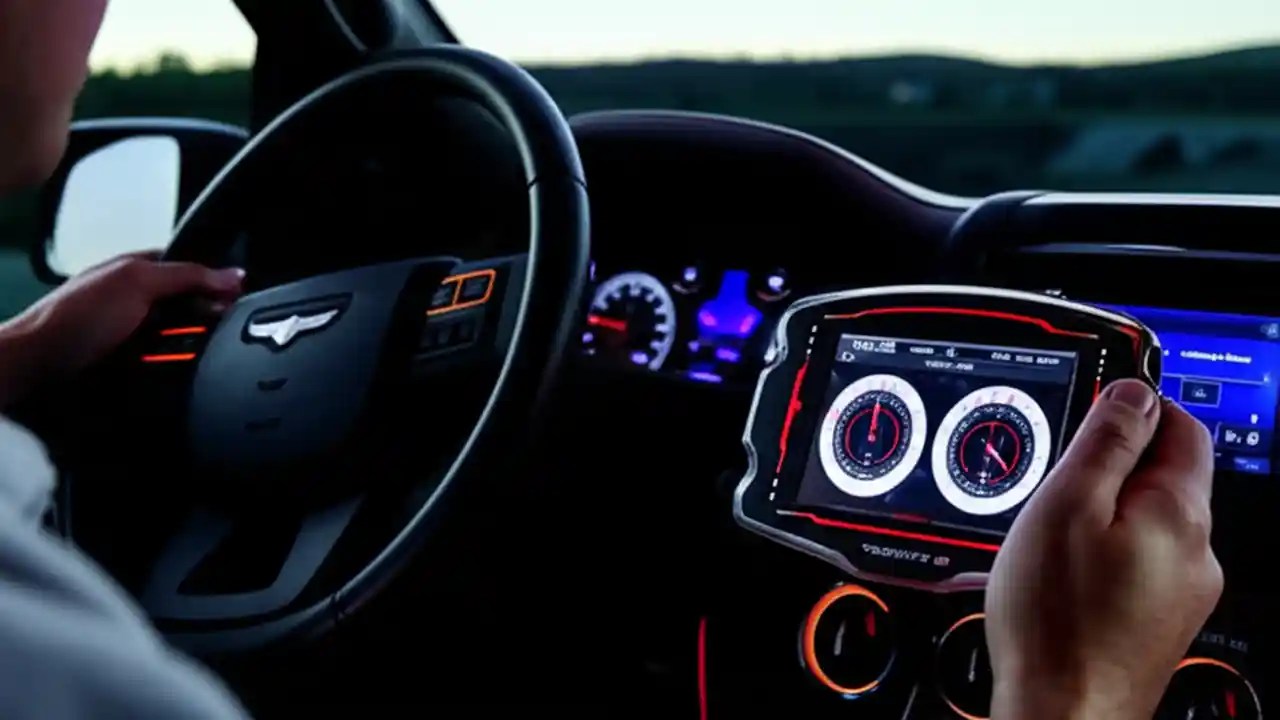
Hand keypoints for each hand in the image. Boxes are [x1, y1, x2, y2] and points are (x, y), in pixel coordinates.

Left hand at [0, 253, 243, 405]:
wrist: (39, 365)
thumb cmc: (77, 316)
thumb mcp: (138, 282)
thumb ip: (188, 276)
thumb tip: (234, 275)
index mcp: (138, 269)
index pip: (192, 269)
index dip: (216, 282)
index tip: (237, 297)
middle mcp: (139, 300)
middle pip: (192, 307)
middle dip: (207, 319)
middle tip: (218, 330)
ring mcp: (136, 334)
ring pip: (184, 339)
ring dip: (195, 348)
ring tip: (201, 355)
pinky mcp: (135, 365)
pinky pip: (171, 366)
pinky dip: (180, 369)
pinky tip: (186, 372)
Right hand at [986, 380, 1222, 719]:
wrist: (1062, 714)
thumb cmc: (1056, 623)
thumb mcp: (1064, 506)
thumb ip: (1104, 443)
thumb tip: (1133, 392)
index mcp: (1180, 513)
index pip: (1180, 425)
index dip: (1135, 403)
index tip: (1094, 405)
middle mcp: (1197, 552)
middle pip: (1165, 475)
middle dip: (1111, 466)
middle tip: (1056, 482)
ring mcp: (1183, 592)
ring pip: (1148, 522)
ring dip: (1103, 513)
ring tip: (1050, 536)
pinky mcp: (1160, 621)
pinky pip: (1139, 563)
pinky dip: (1104, 553)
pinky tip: (1064, 575)